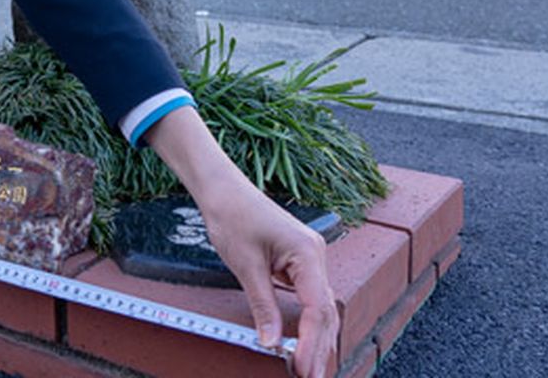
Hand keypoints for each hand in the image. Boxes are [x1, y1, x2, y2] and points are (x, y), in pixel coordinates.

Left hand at [145, 106, 337, 377]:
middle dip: (319, 347)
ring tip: (307, 368)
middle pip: (325, 312)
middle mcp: (316, 255)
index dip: (311, 343)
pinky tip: (301, 342)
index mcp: (308, 253)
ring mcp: (310, 258)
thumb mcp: (245, 265)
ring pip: (320, 307)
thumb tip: (270, 343)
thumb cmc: (232, 217)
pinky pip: (309, 297)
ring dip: (315, 338)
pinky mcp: (300, 261)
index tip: (301, 368)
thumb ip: (262, 305)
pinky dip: (307, 322)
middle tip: (308, 377)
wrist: (222, 189)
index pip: (317, 309)